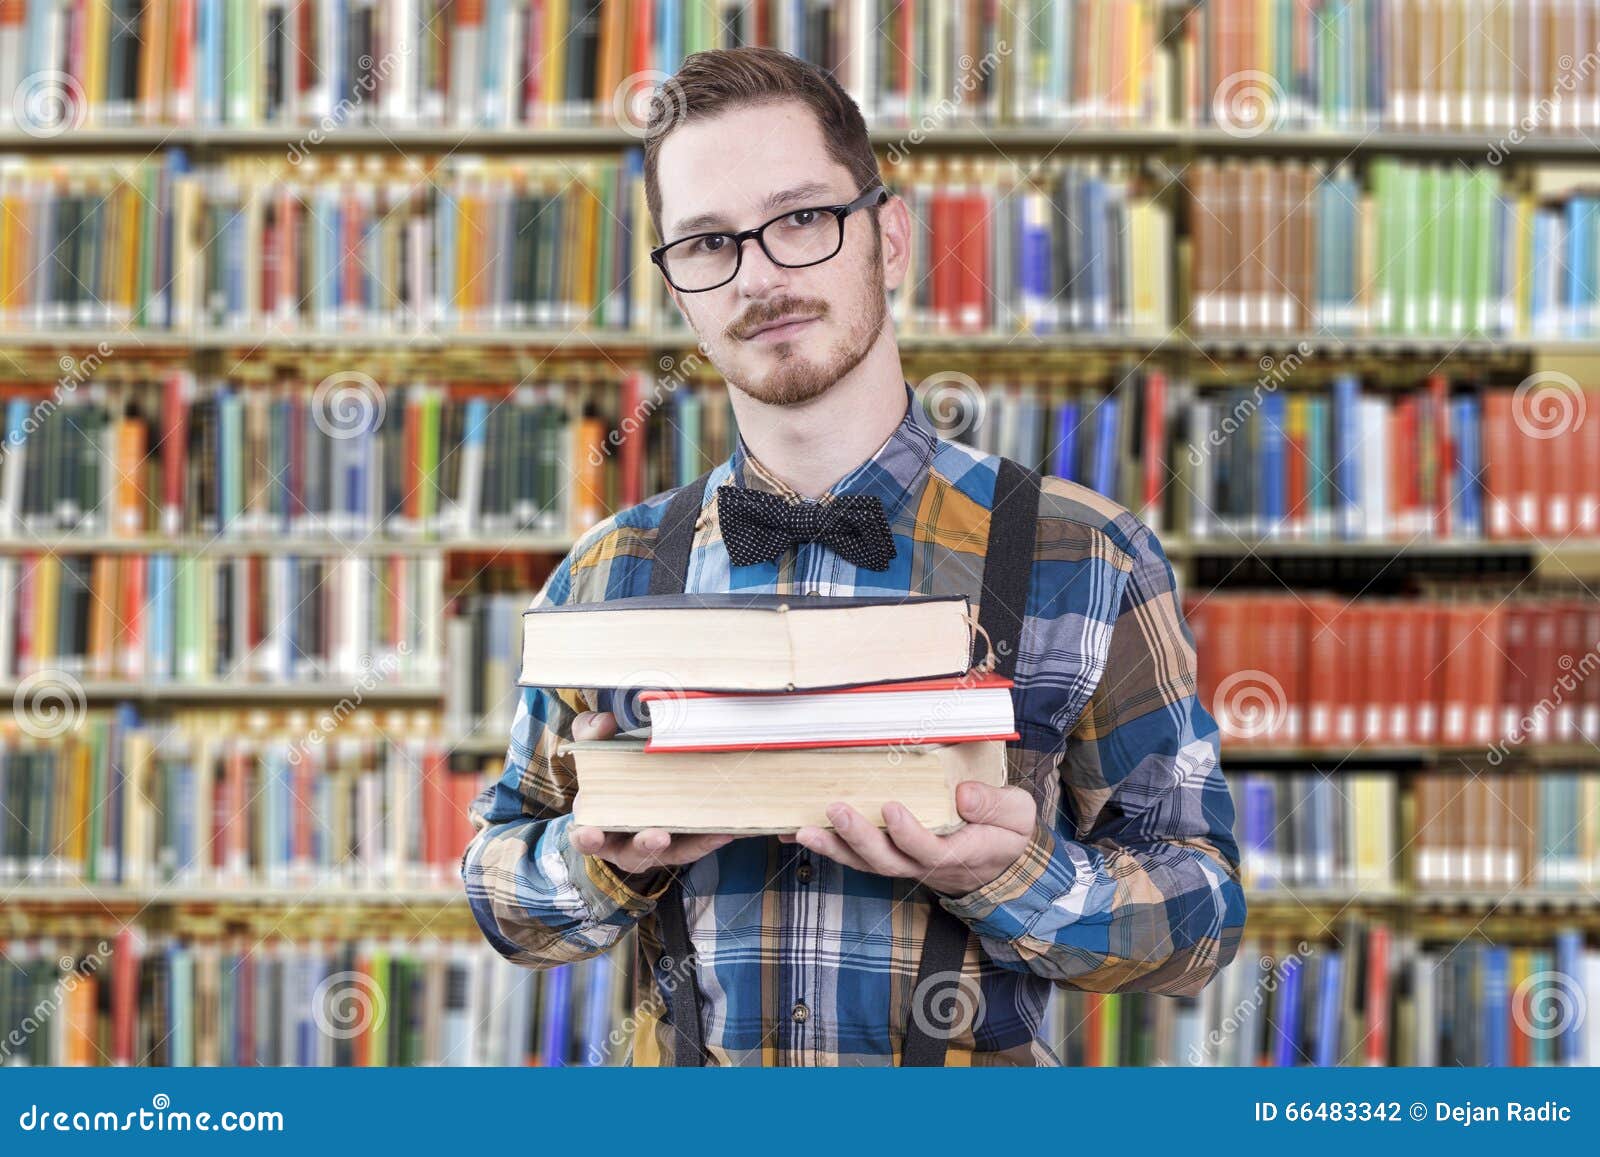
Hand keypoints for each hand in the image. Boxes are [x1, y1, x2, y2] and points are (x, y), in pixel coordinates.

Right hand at [568, 708, 737, 877]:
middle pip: (633, 852)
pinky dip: (712, 837)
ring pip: (672, 853)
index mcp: (596, 824)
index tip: (590, 833)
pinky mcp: (682, 845)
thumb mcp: (598, 748)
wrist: (639, 781)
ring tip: (709, 832)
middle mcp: (625, 843)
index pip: (586, 837)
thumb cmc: (612, 771)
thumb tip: (605, 721)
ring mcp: (657, 848)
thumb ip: (592, 733)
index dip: (586, 837)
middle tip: (657, 836)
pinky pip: (697, 845)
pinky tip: (729, 827)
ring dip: (690, 844)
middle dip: (645, 845)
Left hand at [781, 782, 1037, 896]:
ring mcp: (903, 865)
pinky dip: (827, 846)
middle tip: (836, 809)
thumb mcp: (1016, 816)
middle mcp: (924, 866)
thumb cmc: (1007, 833)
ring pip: (864, 863)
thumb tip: (964, 795)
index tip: (891, 807)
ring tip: (802, 829)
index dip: (908, 833)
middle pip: (886, 860)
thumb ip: (994, 806)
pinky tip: (796, 833)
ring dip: (833, 847)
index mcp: (958, 855)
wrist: (1001, 864)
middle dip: (858, 837)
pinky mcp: (889, 858)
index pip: (928, 850)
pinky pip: (855, 857)